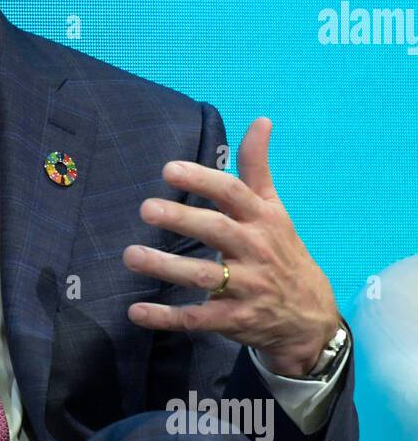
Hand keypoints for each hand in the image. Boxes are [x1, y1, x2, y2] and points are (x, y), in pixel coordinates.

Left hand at [122, 118, 339, 377]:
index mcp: (262, 219)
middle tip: (146, 208)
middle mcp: (255, 251)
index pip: (233, 193)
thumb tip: (260, 120)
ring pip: (204, 276)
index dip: (203, 180)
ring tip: (131, 255)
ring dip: (166, 267)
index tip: (169, 169)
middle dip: (182, 219)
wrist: (310, 317)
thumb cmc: (282, 252)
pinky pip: (197, 319)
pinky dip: (166, 317)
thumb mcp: (275, 209)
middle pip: (217, 231)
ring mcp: (246, 287)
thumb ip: (258, 168)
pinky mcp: (234, 320)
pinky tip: (135, 311)